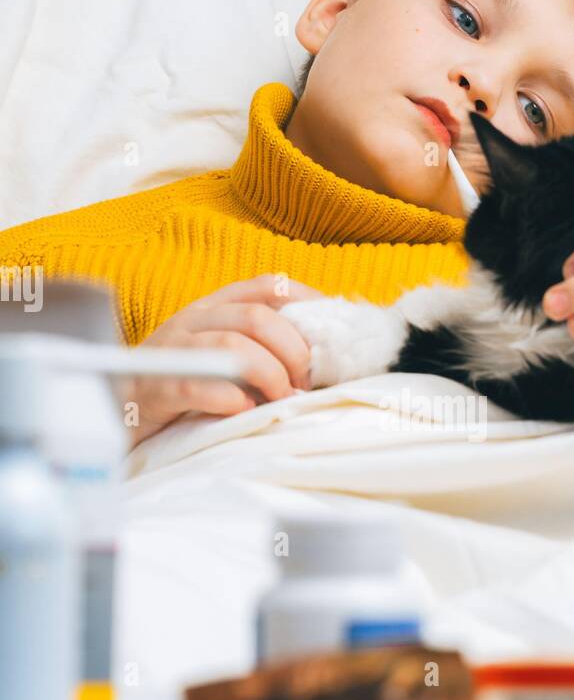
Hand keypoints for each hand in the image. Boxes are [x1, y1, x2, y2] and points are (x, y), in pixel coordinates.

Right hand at [125, 274, 324, 445]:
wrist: (116, 413)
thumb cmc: (182, 387)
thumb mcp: (223, 358)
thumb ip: (260, 349)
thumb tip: (318, 363)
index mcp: (213, 307)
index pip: (266, 286)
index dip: (306, 301)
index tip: (331, 334)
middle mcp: (193, 320)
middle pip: (257, 318)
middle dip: (292, 351)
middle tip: (304, 383)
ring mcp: (173, 351)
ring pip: (232, 346)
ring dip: (269, 375)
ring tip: (280, 399)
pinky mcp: (156, 388)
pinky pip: (200, 386)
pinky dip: (232, 399)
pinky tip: (245, 410)